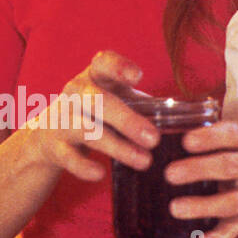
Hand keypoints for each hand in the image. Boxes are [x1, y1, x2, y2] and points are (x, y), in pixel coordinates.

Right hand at [24, 51, 159, 181]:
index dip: (119, 67)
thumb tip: (189, 116)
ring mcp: (62, 119)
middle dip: (128, 120)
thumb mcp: (114, 100)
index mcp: (94, 76)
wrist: (48, 135)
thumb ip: (144, 105)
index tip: (138, 76)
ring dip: (118, 147)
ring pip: (88, 131)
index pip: (103, 63)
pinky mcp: (54, 146)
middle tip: (154, 139)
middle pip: (99, 102)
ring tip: (144, 161)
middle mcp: (75, 93)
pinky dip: (84, 166)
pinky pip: (69, 157)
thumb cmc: (94, 113)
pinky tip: (101, 174)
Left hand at [164, 119, 237, 237]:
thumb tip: (174, 133)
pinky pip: (234, 230)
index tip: (186, 141)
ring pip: (231, 202)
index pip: (235, 135)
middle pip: (230, 166)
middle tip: (170, 173)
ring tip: (175, 208)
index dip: (211, 137)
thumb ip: (220, 139)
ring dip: (202, 206)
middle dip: (199, 169)